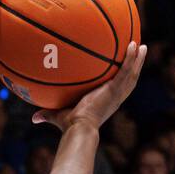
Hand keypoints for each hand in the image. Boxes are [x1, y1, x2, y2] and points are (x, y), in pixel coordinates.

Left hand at [32, 42, 148, 130]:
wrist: (78, 128)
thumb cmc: (69, 125)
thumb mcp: (59, 115)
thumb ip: (47, 114)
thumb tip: (33, 118)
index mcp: (107, 101)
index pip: (118, 87)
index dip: (123, 78)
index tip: (125, 67)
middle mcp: (115, 97)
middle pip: (130, 78)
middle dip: (135, 65)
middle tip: (140, 50)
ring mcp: (116, 94)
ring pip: (132, 74)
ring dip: (137, 59)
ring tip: (141, 45)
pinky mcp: (114, 90)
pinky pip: (126, 71)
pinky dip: (131, 59)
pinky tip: (134, 46)